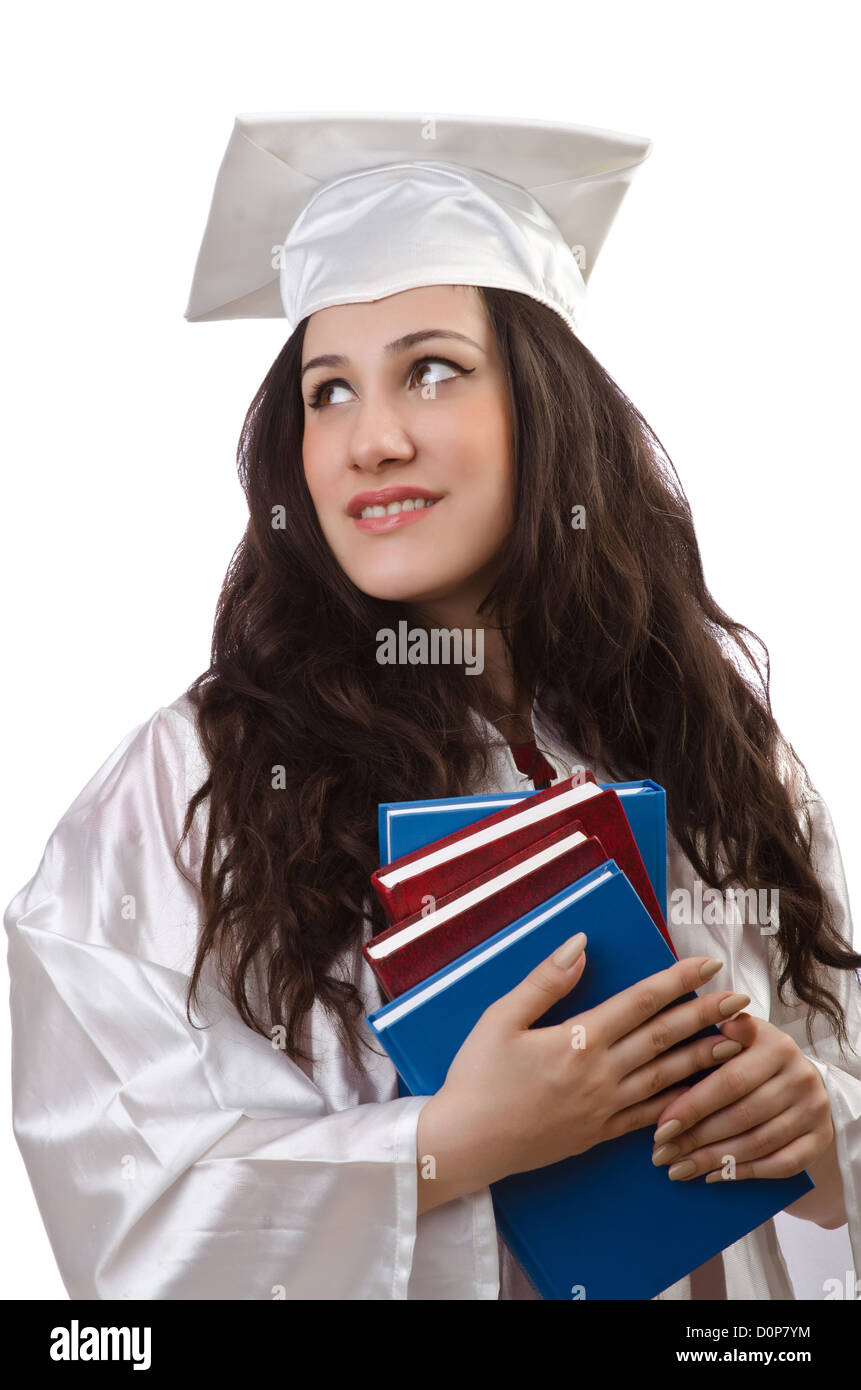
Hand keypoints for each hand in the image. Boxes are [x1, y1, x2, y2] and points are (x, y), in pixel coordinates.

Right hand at [421, 938, 756, 1200]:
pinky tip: (702, 1092)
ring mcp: (605, 1108)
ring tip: (738, 1041)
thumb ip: (545, 981)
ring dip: (706, 1057)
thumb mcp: (501, 1018)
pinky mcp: (601, 1133)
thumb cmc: (477, 1078)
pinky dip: (682, 1101)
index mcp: (578, 1040)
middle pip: (665, 1037)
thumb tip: (580, 945)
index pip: (641, 1002)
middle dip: (707, 1015)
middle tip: (741, 998)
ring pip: (669, 1077)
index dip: (677, 981)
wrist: (466, 1144)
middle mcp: (601, 1074)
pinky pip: (653, 1115)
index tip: (707, 964)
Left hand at [650, 1011, 833, 1182]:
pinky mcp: (820, 1138)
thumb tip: (706, 1023)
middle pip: (742, 1115)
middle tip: (661, 1154)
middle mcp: (800, 1075)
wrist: (798, 1083)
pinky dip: (744, 1172)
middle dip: (696, 1138)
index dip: (692, 1105)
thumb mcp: (736, 1039)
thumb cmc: (750, 1059)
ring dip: (713, 1160)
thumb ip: (716, 1034)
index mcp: (775, 1044)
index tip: (660, 1127)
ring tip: (678, 1168)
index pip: (729, 1080)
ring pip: (758, 1142)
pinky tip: (713, 1176)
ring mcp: (814, 1109)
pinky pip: (781, 1164)